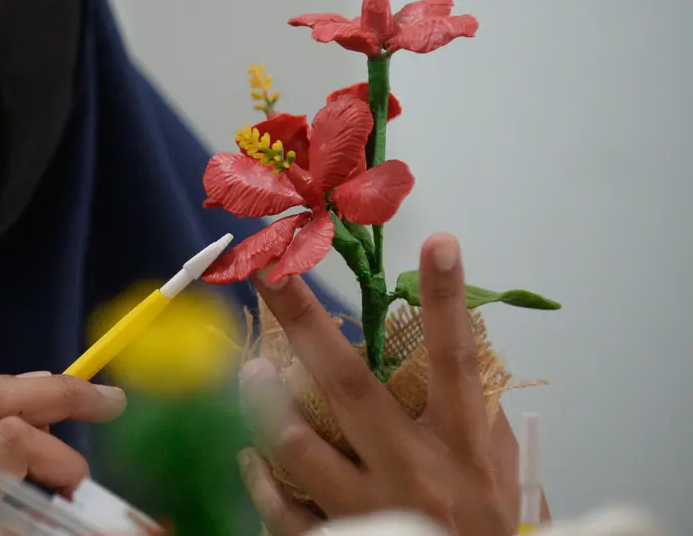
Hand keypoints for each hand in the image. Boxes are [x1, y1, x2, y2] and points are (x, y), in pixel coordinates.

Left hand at [239, 233, 528, 535]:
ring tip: (250, 372)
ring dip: (265, 403)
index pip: (456, 363)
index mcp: (460, 451)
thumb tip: (462, 357)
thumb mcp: (501, 481)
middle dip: (304, 320)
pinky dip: (259, 478)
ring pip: (297, 446)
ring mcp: (368, 511)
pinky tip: (246, 453)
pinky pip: (281, 508)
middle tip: (270, 270)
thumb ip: (480, 422)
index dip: (447, 301)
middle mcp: (411, 474)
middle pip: (349, 384)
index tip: (439, 240)